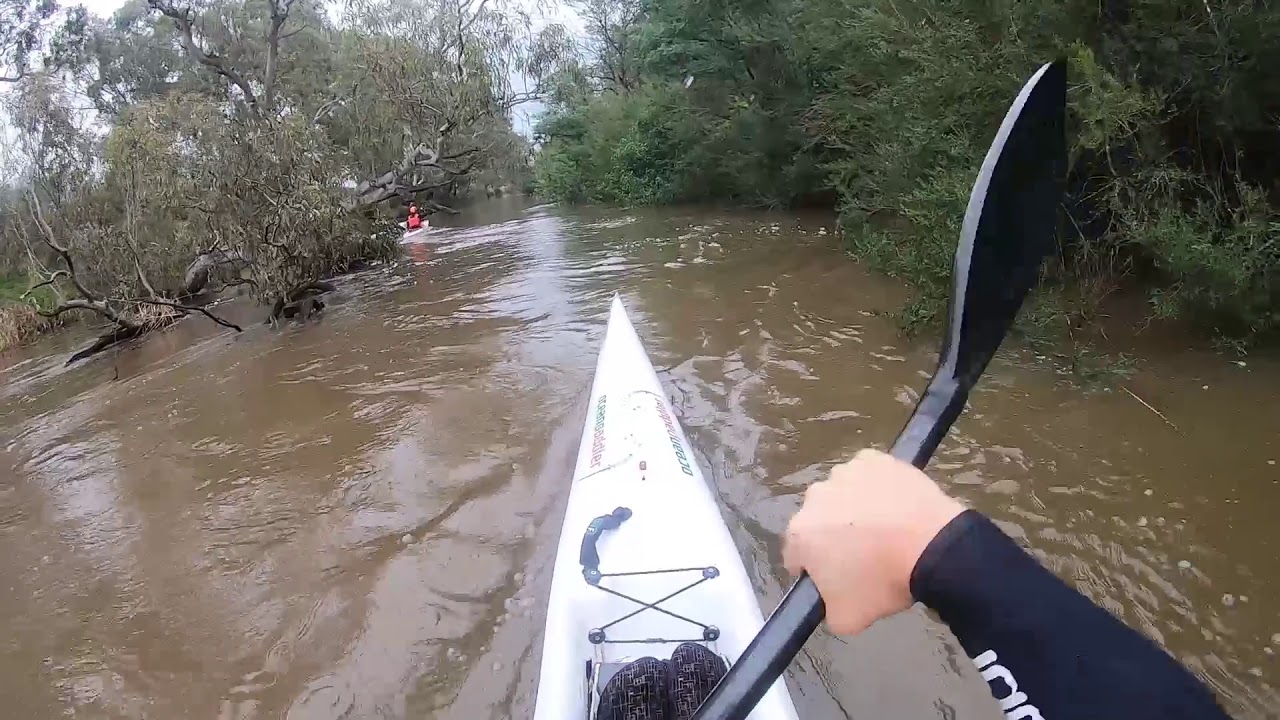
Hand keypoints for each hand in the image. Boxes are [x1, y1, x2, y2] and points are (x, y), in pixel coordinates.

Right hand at [783, 449, 963, 634]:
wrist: (933, 547)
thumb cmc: (884, 581)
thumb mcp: (846, 619)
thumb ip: (826, 609)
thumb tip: (830, 601)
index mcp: (800, 534)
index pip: (796, 557)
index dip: (814, 571)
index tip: (837, 578)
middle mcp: (814, 496)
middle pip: (818, 521)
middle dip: (833, 536)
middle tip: (864, 556)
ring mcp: (845, 473)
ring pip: (841, 494)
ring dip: (853, 508)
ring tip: (885, 530)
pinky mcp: (873, 459)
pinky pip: (868, 475)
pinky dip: (877, 487)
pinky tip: (895, 506)